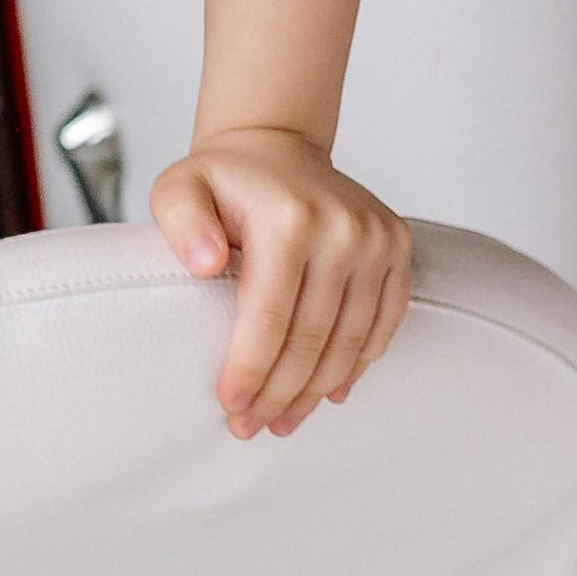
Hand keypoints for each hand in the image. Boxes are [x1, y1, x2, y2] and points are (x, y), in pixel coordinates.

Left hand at [149, 125, 411, 438]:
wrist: (277, 148)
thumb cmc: (223, 180)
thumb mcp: (179, 188)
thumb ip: (181, 222)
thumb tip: (207, 263)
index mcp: (290, 218)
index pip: (271, 316)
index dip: (251, 369)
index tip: (230, 407)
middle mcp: (344, 229)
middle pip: (313, 337)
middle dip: (280, 393)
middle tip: (251, 427)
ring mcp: (378, 240)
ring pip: (351, 340)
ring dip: (317, 390)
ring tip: (285, 421)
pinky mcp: (397, 249)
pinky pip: (384, 323)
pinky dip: (357, 364)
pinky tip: (329, 392)